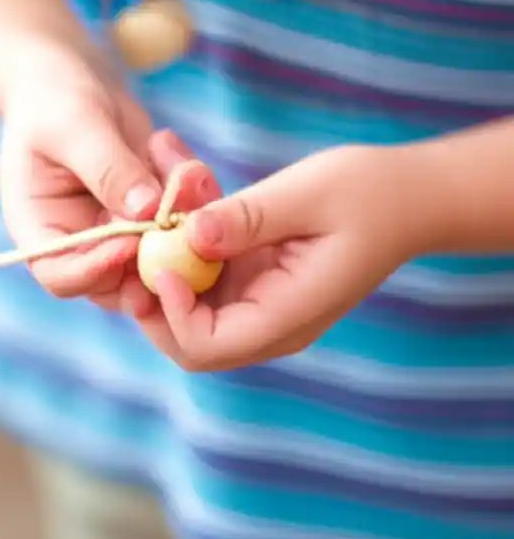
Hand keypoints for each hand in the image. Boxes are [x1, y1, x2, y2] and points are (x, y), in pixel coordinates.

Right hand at [0, 47, 216, 313]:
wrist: (72, 82)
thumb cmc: (55, 100)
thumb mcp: (74, 125)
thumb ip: (108, 168)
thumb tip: (146, 211)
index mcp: (38, 229)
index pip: (61, 274)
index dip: (95, 270)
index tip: (131, 243)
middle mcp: (77, 243)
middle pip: (116, 282)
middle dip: (155, 258)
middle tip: (186, 230)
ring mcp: (115, 234)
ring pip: (157, 256)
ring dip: (182, 223)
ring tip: (187, 174)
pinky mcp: (147, 218)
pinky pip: (179, 225)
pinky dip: (190, 198)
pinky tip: (185, 163)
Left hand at [132, 143, 413, 370]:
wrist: (406, 196)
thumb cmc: (367, 193)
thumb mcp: (308, 193)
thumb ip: (248, 217)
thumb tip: (191, 235)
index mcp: (288, 316)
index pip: (206, 345)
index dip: (170, 312)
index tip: (159, 259)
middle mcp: (268, 324)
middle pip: (184, 340)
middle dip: (151, 297)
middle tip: (131, 247)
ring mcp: (257, 307)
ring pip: (184, 308)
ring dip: (161, 263)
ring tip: (154, 207)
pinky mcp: (249, 284)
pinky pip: (200, 278)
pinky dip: (180, 245)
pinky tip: (177, 193)